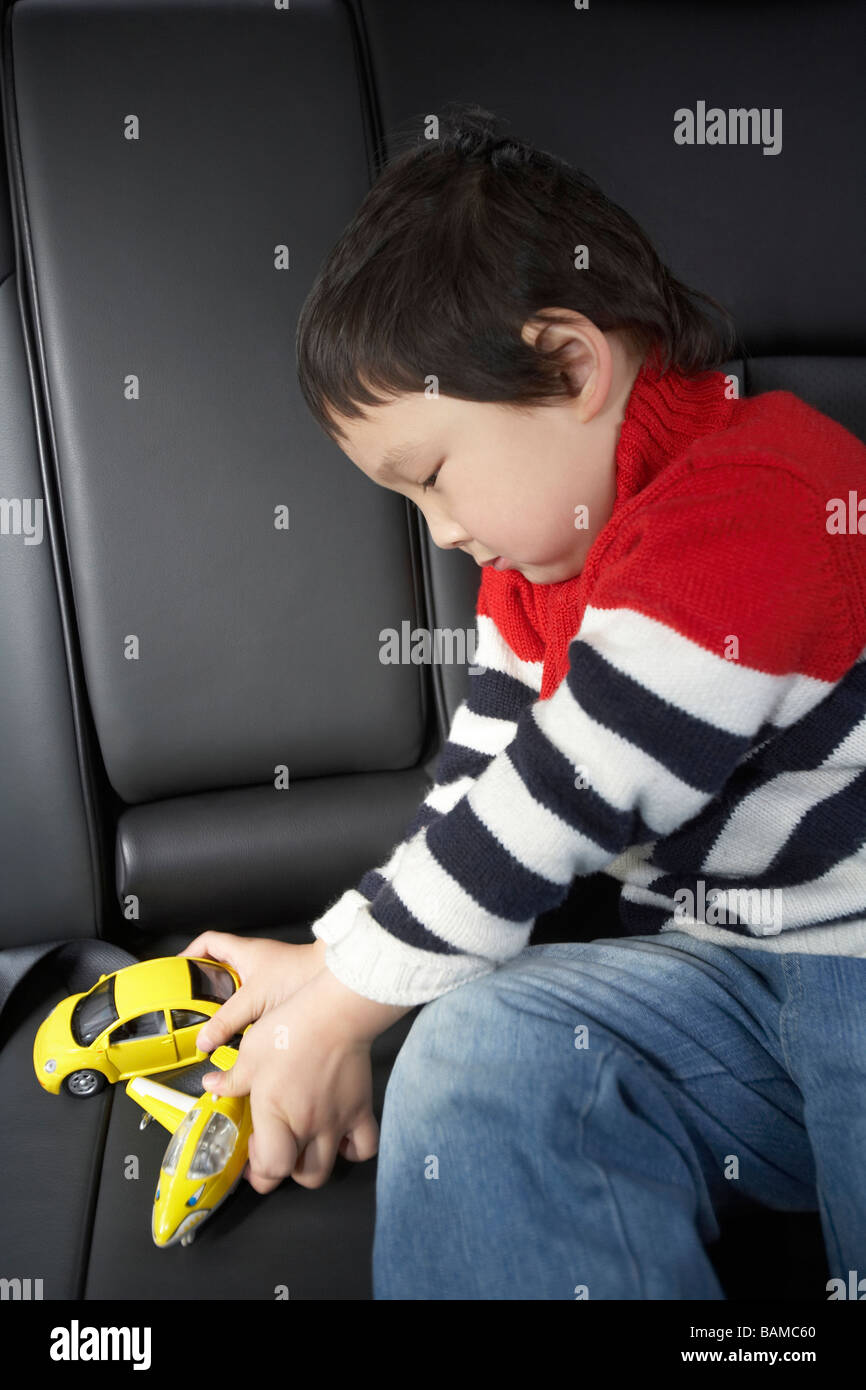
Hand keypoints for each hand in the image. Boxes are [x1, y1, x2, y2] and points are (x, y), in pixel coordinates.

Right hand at [177, 930, 326, 1053]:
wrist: (334, 979)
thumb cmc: (303, 974)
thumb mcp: (255, 1000)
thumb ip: (227, 1021)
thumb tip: (205, 1038)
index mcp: (243, 952)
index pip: (207, 943)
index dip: (189, 954)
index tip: (178, 971)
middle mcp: (255, 961)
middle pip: (218, 970)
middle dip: (205, 988)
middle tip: (193, 1005)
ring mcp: (268, 976)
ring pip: (236, 989)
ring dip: (226, 1004)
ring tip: (216, 1021)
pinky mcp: (280, 992)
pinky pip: (253, 1002)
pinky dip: (245, 1015)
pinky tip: (244, 1030)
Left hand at [200, 974, 379, 1192]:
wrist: (335, 1013)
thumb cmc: (292, 1029)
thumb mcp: (250, 1051)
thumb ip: (231, 1077)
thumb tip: (213, 1084)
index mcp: (276, 1114)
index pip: (270, 1168)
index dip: (260, 1172)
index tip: (252, 1155)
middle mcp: (307, 1126)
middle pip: (298, 1176)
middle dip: (281, 1171)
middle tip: (274, 1151)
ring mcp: (336, 1122)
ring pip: (325, 1170)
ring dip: (310, 1166)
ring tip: (302, 1146)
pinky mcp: (359, 1111)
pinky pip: (363, 1147)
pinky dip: (352, 1150)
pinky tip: (340, 1138)